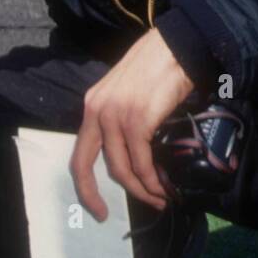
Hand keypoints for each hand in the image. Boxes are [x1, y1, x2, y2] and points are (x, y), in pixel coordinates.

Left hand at [69, 28, 195, 220]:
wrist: (178, 45)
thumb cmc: (158, 67)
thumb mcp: (127, 93)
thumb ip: (121, 118)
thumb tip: (132, 152)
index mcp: (92, 106)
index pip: (78, 154)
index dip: (84, 186)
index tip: (97, 208)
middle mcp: (97, 111)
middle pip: (88, 166)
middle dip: (98, 196)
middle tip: (121, 213)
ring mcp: (115, 115)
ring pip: (121, 169)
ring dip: (140, 190)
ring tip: (158, 199)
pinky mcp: (137, 120)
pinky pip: (141, 161)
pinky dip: (152, 180)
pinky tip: (163, 187)